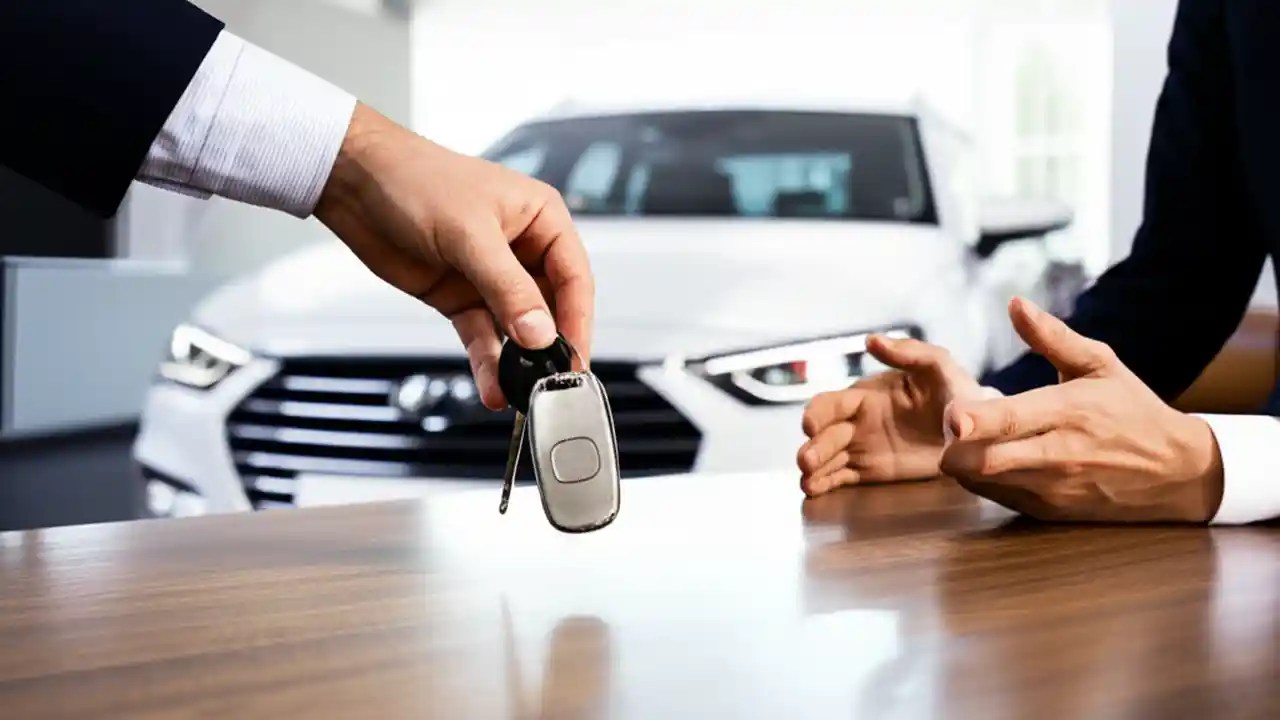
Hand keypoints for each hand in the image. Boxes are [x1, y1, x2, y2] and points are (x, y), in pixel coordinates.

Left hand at [314, 103, 593, 410]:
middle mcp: (522, 250)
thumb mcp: (469, 234)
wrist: (354, 182)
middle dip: (547, 348)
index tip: (574, 356)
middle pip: (549, 309)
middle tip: (548, 383)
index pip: (574, 277)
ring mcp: (490, 277)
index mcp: (541, 219)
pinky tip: (492, 386)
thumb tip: (541, 332)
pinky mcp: (461, 298)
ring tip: (517, 393)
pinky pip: (483, 337)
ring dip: (516, 363)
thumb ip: (508, 288)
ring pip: (515, 330)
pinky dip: (487, 363)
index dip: (578, 319)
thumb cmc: (415, 180)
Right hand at [796, 335, 987, 495]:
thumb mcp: (937, 365)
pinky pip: (842, 477)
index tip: (809, 425)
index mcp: (866, 396)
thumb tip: (872, 340)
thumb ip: (909, 352)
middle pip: (825, 435)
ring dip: (813, 469)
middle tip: (805, 461)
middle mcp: (857, 422)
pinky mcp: (871, 471)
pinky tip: (813, 490)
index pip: (833, 403)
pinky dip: (825, 483)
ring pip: (828, 458)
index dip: (818, 413)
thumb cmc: (955, 392)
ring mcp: (862, 448)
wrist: (975, 430)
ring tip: (806, 481)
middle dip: (813, 447)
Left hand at [940, 298, 1224, 522]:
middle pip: (982, 461)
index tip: (950, 414)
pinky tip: (994, 457)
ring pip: (981, 482)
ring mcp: (1050, 488)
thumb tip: (1014, 303)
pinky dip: (981, 478)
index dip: (971, 420)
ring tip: (974, 436)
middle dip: (952, 442)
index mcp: (1067, 411)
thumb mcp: (1100, 364)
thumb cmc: (1131, 409)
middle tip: (953, 421)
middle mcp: (1056, 455)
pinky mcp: (1047, 512)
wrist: (1176, 472)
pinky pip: (995, 496)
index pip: (1008, 420)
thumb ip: (1052, 337)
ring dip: (963, 459)